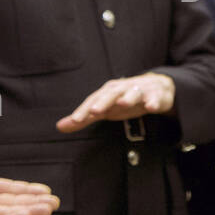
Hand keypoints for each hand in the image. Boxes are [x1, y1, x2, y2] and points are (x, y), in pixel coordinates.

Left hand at [56, 72, 175, 132]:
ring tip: (123, 102)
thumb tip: (60, 127)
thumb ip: (84, 118)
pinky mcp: (155, 95)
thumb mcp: (104, 110)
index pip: (93, 100)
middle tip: (95, 111)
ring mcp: (139, 90)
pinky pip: (154, 98)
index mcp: (106, 92)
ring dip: (128, 97)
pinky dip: (153, 101)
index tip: (75, 120)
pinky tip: (151, 106)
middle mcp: (121, 89)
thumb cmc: (124, 100)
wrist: (154, 88)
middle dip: (103, 101)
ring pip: (133, 92)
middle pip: (110, 94)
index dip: (84, 110)